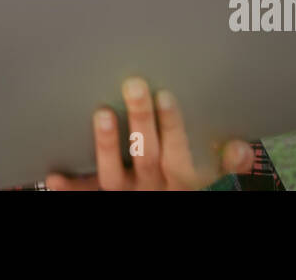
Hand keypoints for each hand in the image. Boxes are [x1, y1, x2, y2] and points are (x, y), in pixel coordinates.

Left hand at [44, 77, 255, 190]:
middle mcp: (152, 187)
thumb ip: (227, 166)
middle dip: (141, 121)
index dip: (173, 125)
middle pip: (146, 154)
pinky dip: (70, 186)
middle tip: (135, 86)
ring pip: (114, 174)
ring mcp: (125, 195)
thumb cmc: (185, 187)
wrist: (164, 210)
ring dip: (107, 145)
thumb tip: (240, 147)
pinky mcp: (103, 200)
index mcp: (180, 178)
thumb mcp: (211, 182)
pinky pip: (86, 195)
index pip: (179, 150)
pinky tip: (54, 175)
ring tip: (101, 113)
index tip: (166, 96)